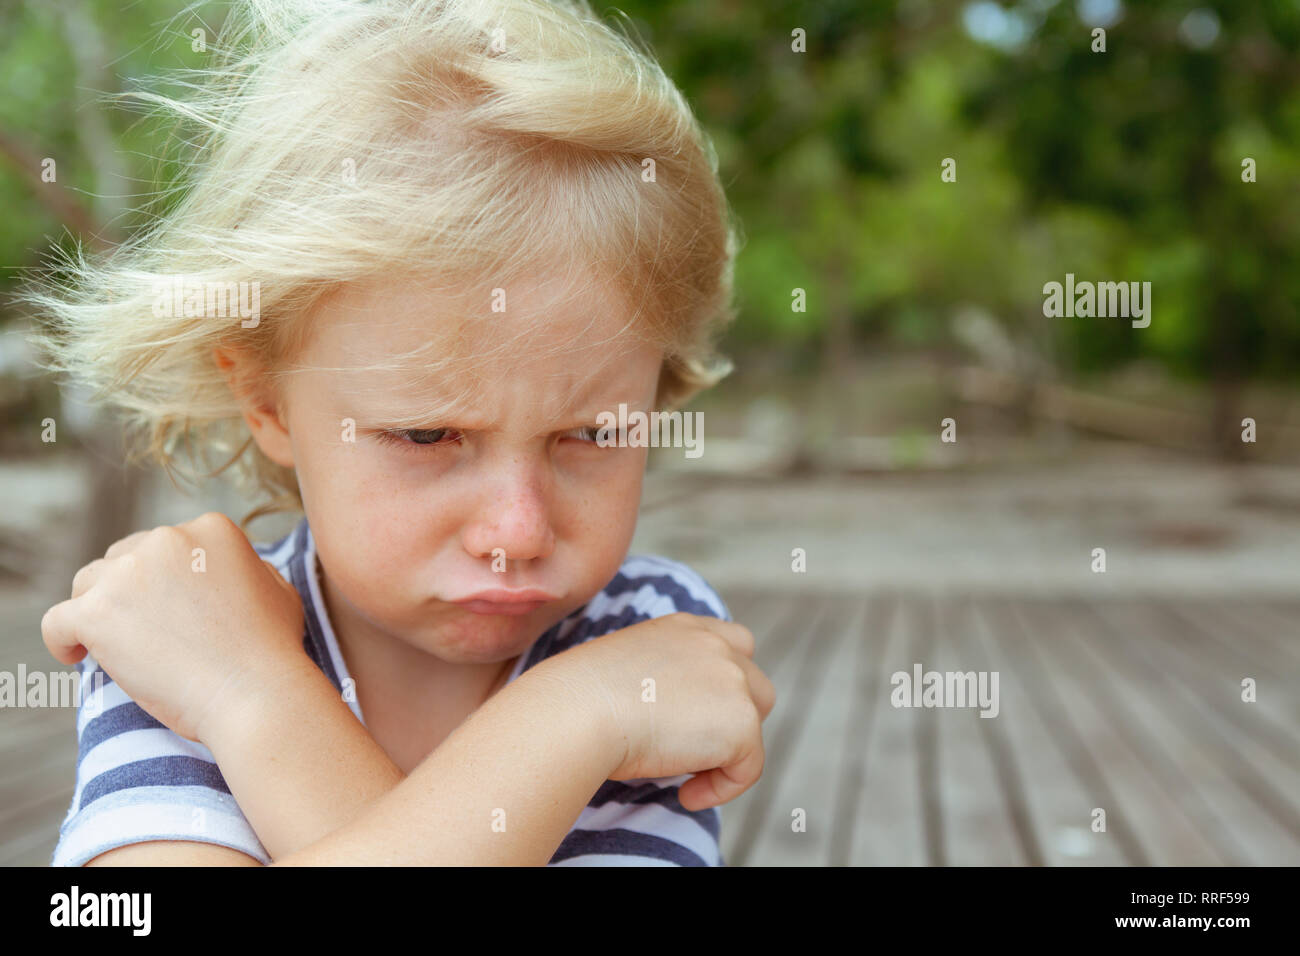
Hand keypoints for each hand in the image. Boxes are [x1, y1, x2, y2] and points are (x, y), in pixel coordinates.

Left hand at [41, 512, 306, 742]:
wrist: (255, 692)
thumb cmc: (272, 650)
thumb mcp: (277, 589)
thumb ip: (246, 569)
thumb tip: (227, 570)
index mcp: (211, 529)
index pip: (166, 544)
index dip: (164, 579)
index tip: (168, 610)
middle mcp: (167, 539)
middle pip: (124, 558)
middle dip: (130, 591)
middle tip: (144, 631)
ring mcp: (128, 574)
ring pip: (89, 584)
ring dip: (100, 610)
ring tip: (115, 645)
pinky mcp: (97, 613)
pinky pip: (57, 621)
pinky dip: (62, 639)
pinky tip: (75, 655)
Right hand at [532, 612, 775, 811]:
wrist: (579, 711)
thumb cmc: (580, 700)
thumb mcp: (623, 674)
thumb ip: (659, 683)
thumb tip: (668, 723)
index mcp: (684, 628)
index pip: (733, 643)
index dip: (725, 683)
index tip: (699, 715)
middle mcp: (714, 645)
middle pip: (754, 683)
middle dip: (733, 717)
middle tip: (693, 748)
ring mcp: (733, 680)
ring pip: (754, 723)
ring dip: (729, 749)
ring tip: (687, 772)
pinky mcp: (741, 723)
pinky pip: (747, 769)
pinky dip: (720, 789)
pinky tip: (686, 796)